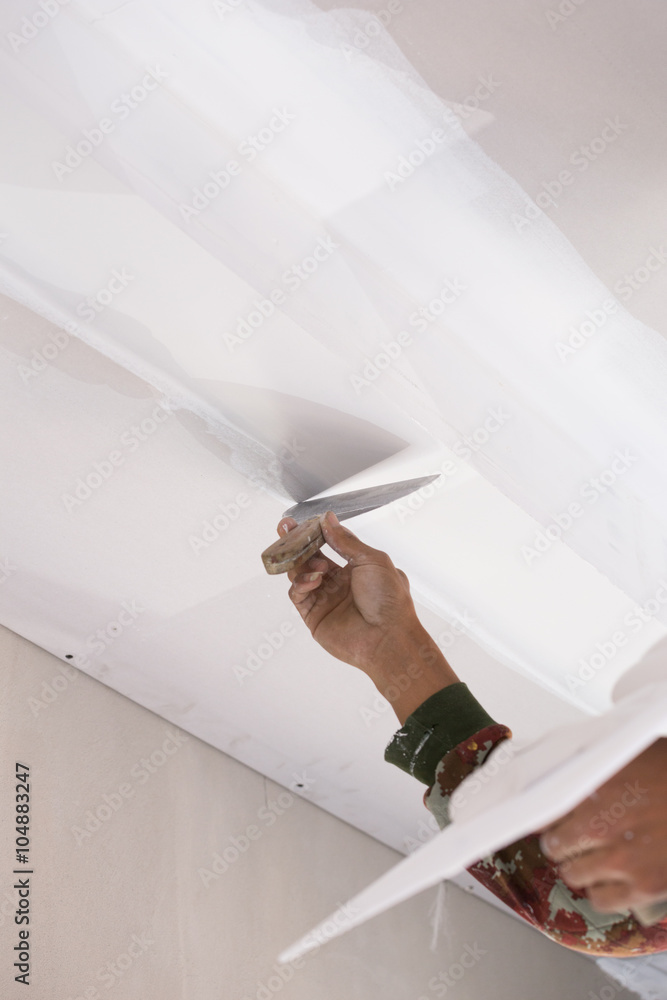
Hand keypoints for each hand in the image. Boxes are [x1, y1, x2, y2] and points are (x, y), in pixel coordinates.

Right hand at [276, 511, 459, 721]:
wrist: (388, 639)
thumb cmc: (389, 600)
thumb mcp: (372, 560)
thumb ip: (346, 541)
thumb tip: (328, 519)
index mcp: (356, 568)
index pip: (329, 545)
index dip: (315, 532)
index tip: (302, 520)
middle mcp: (338, 583)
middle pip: (310, 558)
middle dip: (297, 542)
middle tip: (285, 528)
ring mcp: (325, 599)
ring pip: (300, 574)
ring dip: (303, 564)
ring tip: (316, 565)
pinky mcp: (314, 616)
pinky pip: (298, 595)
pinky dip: (300, 583)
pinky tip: (313, 580)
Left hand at [539, 738, 666, 912]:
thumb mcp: (635, 752)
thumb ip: (601, 758)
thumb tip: (574, 757)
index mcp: (596, 784)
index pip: (545, 806)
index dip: (546, 813)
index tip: (548, 816)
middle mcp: (601, 821)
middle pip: (553, 843)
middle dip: (561, 841)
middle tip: (570, 839)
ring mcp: (620, 856)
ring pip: (572, 873)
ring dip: (578, 866)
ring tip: (588, 860)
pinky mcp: (643, 885)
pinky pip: (600, 900)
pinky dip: (600, 892)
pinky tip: (606, 882)